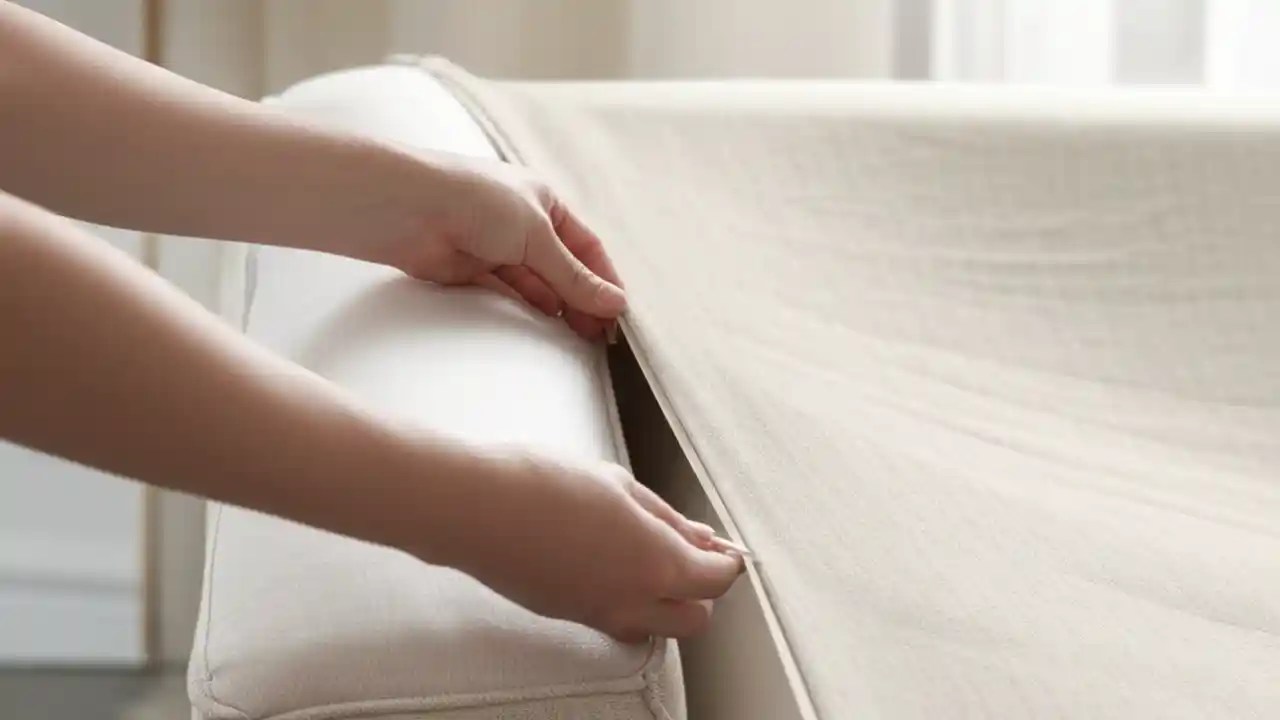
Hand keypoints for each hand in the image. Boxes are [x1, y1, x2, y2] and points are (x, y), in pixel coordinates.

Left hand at [338, 152, 626, 340]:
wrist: (408, 208)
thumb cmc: (474, 200)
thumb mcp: (537, 237)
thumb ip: (574, 277)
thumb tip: (614, 303)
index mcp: (544, 201)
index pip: (586, 245)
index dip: (604, 278)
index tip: (618, 312)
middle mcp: (521, 222)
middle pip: (563, 267)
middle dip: (583, 298)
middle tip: (601, 335)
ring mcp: (495, 246)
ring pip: (536, 283)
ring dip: (557, 307)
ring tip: (578, 336)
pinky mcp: (470, 270)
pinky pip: (507, 293)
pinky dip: (527, 308)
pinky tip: (545, 325)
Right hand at [432, 449, 743, 641]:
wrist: (476, 508)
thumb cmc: (545, 484)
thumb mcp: (619, 485)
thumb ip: (666, 518)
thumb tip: (699, 537)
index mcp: (656, 564)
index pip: (717, 582)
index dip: (726, 562)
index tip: (721, 544)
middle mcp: (631, 601)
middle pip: (694, 620)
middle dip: (701, 591)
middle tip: (689, 554)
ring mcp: (596, 614)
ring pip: (654, 628)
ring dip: (664, 603)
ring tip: (646, 558)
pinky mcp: (566, 614)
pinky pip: (614, 621)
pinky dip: (627, 601)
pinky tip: (607, 562)